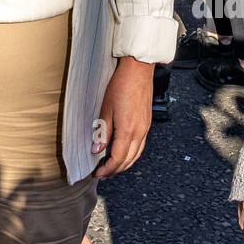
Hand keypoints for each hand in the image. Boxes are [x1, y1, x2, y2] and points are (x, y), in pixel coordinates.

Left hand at [92, 58, 153, 176]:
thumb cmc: (121, 86)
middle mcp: (139, 133)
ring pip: (136, 155)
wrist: (139, 71)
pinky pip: (140, 146)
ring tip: (112, 167)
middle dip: (115, 170)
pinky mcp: (147, 124)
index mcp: (128, 130)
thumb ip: (103, 132)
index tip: (97, 173)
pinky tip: (124, 153)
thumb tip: (97, 150)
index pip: (117, 159)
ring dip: (124, 164)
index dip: (107, 169)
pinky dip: (132, 155)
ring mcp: (145, 129)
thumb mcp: (106, 109)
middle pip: (128, 160)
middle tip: (103, 173)